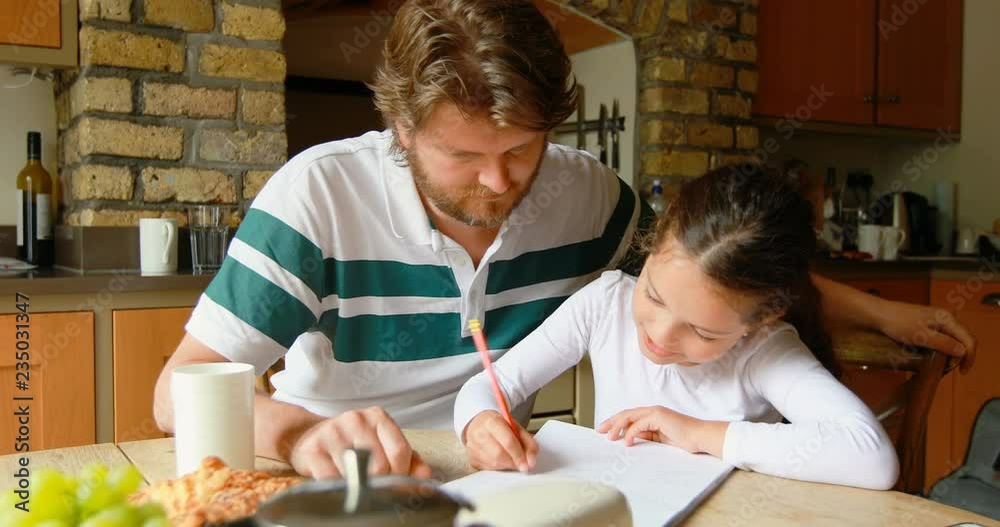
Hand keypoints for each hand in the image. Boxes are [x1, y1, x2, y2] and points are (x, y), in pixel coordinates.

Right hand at [287, 406, 431, 478]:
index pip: (399, 451)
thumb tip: (426, 478)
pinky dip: (339, 489)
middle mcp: (356, 420)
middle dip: (382, 484)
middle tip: (376, 489)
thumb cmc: (353, 443)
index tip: (399, 486)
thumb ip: (409, 460)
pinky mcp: (313, 450)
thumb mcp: (383, 445)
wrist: (310, 437)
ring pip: (357, 473)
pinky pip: (332, 479)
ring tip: (358, 485)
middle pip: (380, 465)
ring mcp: (333, 433)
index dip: (402, 475)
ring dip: (360, 486)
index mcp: (378, 417)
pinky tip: (340, 486)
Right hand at [462, 411, 537, 471]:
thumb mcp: (516, 428)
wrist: (480, 424)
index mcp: (492, 421)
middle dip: (513, 462)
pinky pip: (488, 469)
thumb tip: (531, 462)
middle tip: (521, 464)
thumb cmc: (499, 426)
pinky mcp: (471, 459)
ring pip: (493, 464)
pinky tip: (501, 460)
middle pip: (499, 455)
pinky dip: (499, 468)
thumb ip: (529, 443)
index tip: (528, 464)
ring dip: (506, 465)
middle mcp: (479, 434)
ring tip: (510, 459)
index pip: (508, 441)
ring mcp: (472, 447)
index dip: (519, 455)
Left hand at [597, 406, 726, 455]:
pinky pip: (640, 424)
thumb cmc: (685, 439)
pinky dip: (631, 433)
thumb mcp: (661, 439)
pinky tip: (626, 441)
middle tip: (599, 430)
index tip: (605, 430)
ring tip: (610, 437)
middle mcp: (652, 411)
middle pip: (626, 414)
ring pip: (630, 417)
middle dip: (611, 422)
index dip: (616, 422)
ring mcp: (656, 412)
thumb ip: (647, 435)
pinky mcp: (659, 416)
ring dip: (617, 426)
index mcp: (653, 415)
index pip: (630, 416)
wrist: (700, 437)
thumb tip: (631, 437)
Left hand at [877, 300, 976, 372]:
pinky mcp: (928, 323)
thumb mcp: (922, 337)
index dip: (969, 357)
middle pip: (962, 339)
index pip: (969, 339)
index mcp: (948, 318)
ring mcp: (937, 319)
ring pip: (952, 338)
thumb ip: (944, 344)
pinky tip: (934, 356)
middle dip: (959, 356)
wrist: (879, 315)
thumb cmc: (899, 324)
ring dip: (950, 353)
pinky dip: (941, 347)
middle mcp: (946, 317)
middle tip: (949, 370)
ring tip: (942, 365)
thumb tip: (963, 352)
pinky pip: (942, 337)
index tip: (962, 372)